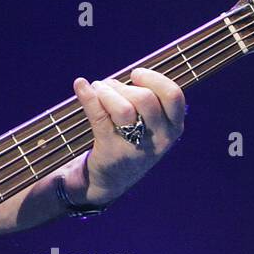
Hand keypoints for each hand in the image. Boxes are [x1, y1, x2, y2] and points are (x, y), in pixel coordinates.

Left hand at [68, 67, 185, 205]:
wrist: (112, 179)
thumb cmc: (131, 140)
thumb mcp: (150, 125)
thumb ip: (144, 100)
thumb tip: (119, 77)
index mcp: (173, 128)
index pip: (173, 95)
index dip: (154, 79)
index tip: (135, 74)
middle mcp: (159, 139)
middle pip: (145, 98)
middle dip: (122, 86)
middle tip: (108, 86)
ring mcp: (135, 147)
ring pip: (123, 108)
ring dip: (106, 91)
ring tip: (97, 89)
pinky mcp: (111, 151)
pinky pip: (99, 117)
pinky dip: (87, 97)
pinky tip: (80, 86)